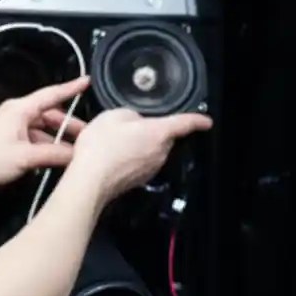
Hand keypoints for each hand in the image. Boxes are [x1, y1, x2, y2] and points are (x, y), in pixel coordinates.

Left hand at [0, 76, 90, 189]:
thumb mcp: (25, 157)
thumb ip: (54, 154)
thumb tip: (77, 155)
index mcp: (19, 110)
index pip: (51, 94)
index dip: (70, 88)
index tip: (87, 81)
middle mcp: (16, 116)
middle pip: (49, 115)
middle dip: (68, 126)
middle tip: (87, 138)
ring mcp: (11, 130)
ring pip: (41, 131)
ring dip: (56, 141)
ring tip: (75, 153)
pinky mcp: (7, 145)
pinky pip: (32, 142)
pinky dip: (44, 149)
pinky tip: (55, 161)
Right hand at [66, 108, 213, 201]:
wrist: (89, 181)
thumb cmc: (101, 146)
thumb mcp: (112, 116)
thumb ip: (130, 114)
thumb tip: (134, 121)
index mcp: (159, 132)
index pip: (186, 123)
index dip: (198, 120)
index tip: (206, 121)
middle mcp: (160, 152)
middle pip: (164, 137)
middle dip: (151, 131)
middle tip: (129, 128)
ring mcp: (150, 168)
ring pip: (150, 151)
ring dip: (138, 146)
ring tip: (114, 144)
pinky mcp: (138, 181)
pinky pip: (138, 164)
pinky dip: (129, 160)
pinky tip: (111, 158)